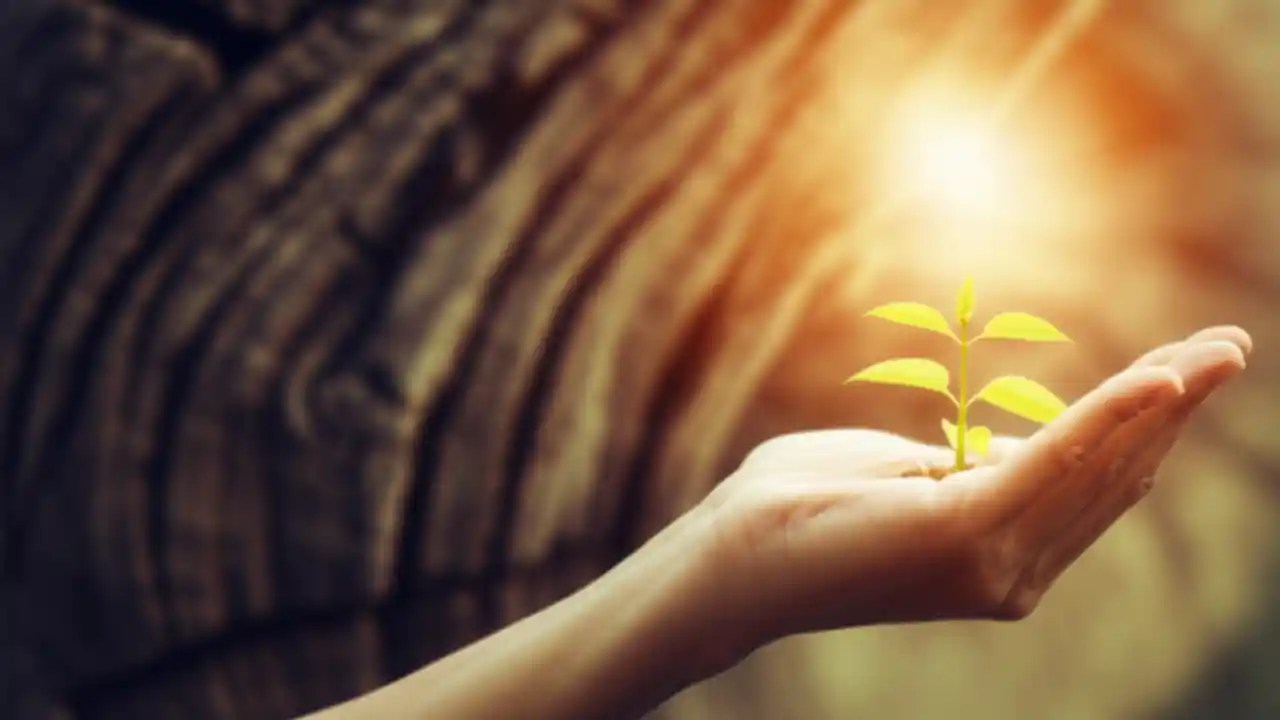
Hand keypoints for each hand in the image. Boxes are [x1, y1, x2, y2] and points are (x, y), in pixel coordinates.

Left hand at [696, 326, 1249, 651]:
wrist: (732, 556)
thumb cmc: (799, 506)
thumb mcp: (899, 474)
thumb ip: (962, 466)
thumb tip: (1008, 444)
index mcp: (996, 554)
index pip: (1091, 485)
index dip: (1143, 428)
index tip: (1186, 372)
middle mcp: (1011, 570)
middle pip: (1114, 476)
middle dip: (1175, 408)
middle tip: (1231, 349)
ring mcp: (993, 558)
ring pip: (1099, 464)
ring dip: (1162, 400)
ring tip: (1219, 351)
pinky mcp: (966, 531)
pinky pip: (1056, 460)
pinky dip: (1113, 415)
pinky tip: (1160, 378)